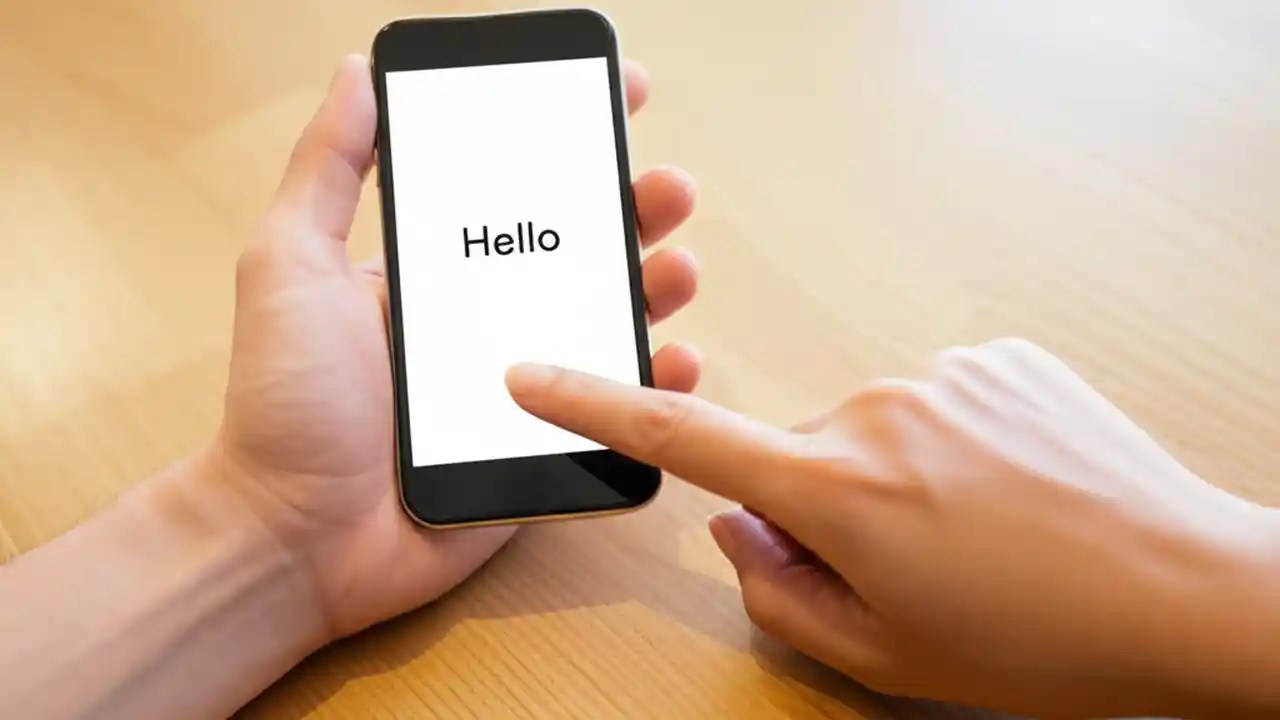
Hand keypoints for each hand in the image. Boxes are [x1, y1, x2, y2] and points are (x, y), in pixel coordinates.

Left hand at [215, 55, 701, 640]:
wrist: (294, 537)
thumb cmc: (285, 400)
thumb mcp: (290, 262)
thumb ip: (326, 169)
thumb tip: (358, 71)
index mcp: (436, 271)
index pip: (515, 192)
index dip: (569, 143)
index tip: (616, 97)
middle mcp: (486, 320)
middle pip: (579, 252)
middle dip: (635, 211)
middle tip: (670, 188)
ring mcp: (522, 386)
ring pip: (608, 325)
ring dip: (657, 288)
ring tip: (679, 267)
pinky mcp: (544, 448)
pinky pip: (615, 411)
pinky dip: (655, 386)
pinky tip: (676, 360)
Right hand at [505, 339, 1279, 716]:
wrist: (1187, 588)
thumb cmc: (1043, 641)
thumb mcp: (884, 656)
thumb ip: (777, 591)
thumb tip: (731, 526)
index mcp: (834, 490)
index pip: (683, 440)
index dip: (596, 404)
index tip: (535, 374)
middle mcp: (875, 410)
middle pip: (797, 452)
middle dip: (825, 504)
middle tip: (908, 562)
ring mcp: (940, 373)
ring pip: (871, 428)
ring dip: (897, 475)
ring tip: (978, 529)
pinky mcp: (996, 355)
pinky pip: (934, 399)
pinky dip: (952, 444)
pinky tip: (1010, 490)